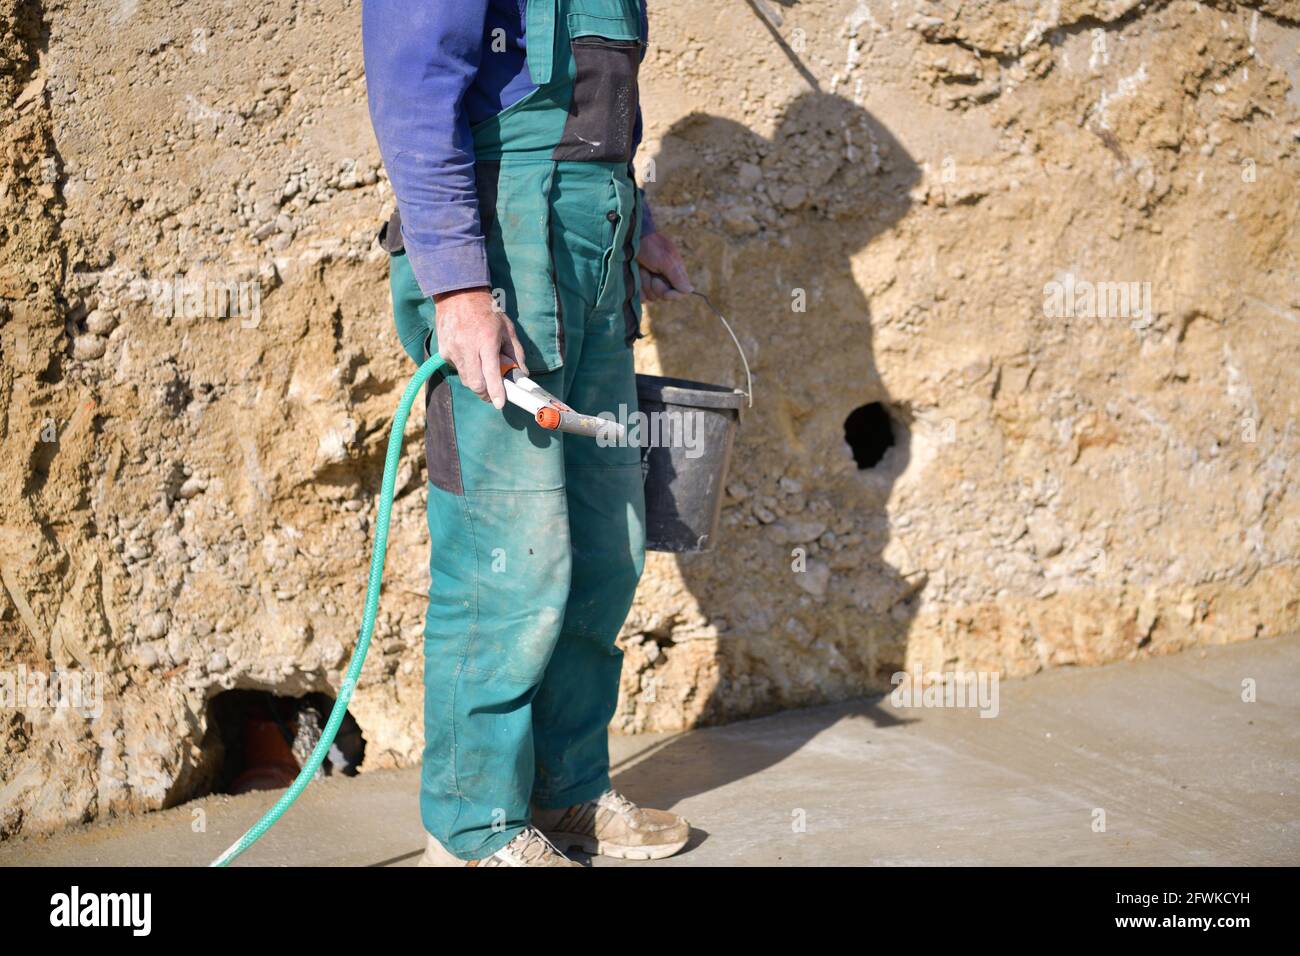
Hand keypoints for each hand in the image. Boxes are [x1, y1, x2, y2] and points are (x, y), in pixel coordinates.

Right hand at [433, 287, 527, 407]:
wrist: (458, 294)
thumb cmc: (487, 311)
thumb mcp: (507, 329)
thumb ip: (516, 353)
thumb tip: (522, 374)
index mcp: (487, 341)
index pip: (491, 374)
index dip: (496, 392)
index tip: (500, 404)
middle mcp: (468, 348)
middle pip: (475, 383)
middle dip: (485, 393)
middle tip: (493, 394)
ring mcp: (453, 350)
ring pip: (465, 378)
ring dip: (476, 381)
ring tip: (483, 370)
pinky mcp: (443, 351)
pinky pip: (456, 368)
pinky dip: (466, 369)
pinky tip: (470, 357)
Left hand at [637, 232, 693, 301]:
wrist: (631, 240)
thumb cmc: (650, 247)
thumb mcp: (666, 260)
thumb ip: (677, 277)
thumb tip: (690, 290)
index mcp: (675, 274)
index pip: (678, 293)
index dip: (671, 294)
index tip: (664, 290)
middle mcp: (665, 280)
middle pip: (663, 296)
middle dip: (655, 285)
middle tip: (650, 270)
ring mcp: (651, 283)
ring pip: (651, 296)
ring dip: (644, 282)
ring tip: (642, 269)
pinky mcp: (640, 285)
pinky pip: (641, 297)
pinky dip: (637, 288)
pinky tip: (635, 275)